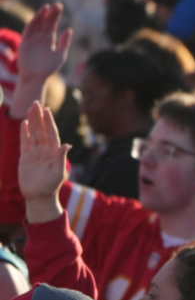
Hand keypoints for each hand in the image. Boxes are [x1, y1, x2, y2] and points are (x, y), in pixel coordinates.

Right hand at [12, 4, 71, 117]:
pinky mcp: (25, 41)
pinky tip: (39, 15)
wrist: (36, 77)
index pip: (52, 26)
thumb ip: (64, 42)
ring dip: (42, 15)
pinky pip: (29, 29)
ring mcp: (32, 39)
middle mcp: (40, 38)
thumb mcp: (60, 54)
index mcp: (49, 41)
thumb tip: (69, 29)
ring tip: (48, 7)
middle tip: (58, 4)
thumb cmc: (49, 68)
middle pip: (46, 23)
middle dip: (51, 14)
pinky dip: (33, 21)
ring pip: (38, 24)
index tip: (60, 7)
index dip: (55, 16)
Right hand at [19, 102, 68, 222]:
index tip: (47, 110)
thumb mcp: (58, 172)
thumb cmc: (51, 186)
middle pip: (42, 130)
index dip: (49, 121)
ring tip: (30, 108)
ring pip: (33, 133)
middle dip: (39, 117)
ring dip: (32, 121)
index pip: (52, 133)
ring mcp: (35, 153)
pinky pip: (24, 142)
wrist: (39, 197)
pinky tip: (24, 123)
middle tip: (36, 102)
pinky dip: (24, 133)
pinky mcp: (26, 158)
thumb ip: (61, 158)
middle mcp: (45, 151)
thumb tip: (66, 145)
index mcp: (54, 152)